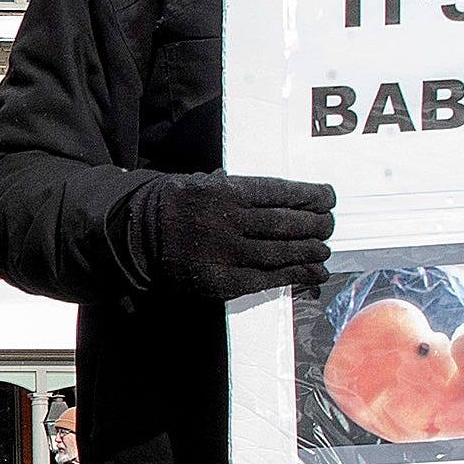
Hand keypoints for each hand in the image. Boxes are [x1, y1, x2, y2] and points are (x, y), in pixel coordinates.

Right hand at [112, 173, 335, 300]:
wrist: (135, 238)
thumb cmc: (174, 206)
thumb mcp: (204, 182)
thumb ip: (242, 190)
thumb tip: (290, 200)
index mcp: (224, 191)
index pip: (282, 193)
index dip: (312, 197)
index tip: (327, 198)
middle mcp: (228, 221)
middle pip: (288, 223)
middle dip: (316, 225)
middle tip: (328, 225)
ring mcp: (226, 254)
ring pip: (283, 252)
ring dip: (311, 251)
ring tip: (323, 249)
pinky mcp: (223, 281)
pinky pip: (269, 278)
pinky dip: (297, 275)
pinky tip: (314, 272)